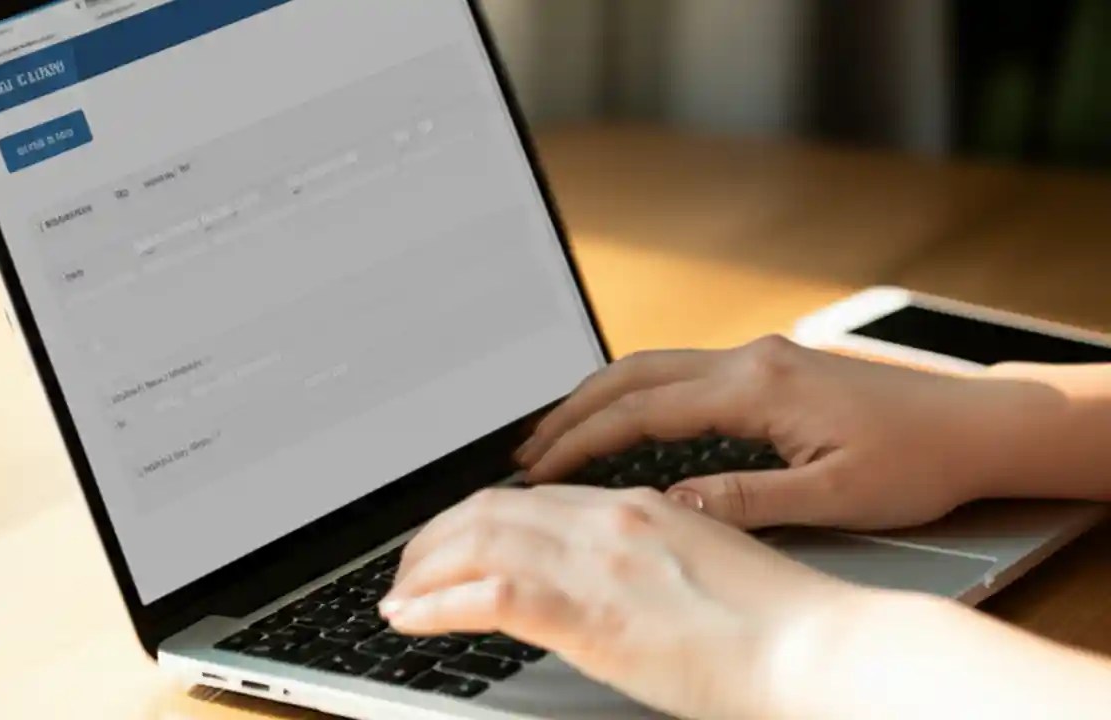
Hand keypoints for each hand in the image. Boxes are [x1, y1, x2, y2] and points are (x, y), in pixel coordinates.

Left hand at [381, 485, 870, 719]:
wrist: (823, 649)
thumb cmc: (780, 625)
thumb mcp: (704, 571)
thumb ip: (645, 564)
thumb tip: (604, 584)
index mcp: (637, 507)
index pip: (529, 498)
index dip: (474, 516)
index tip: (449, 540)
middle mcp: (608, 520)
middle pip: (490, 509)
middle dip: (434, 536)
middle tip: (408, 566)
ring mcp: (595, 562)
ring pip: (474, 542)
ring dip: (421, 568)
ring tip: (396, 594)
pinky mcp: (586, 612)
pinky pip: (484, 595)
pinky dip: (433, 603)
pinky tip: (409, 616)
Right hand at [516, 336, 1053, 530]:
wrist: (977, 423)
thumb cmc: (917, 460)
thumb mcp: (835, 497)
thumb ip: (747, 498)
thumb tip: (672, 502)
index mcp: (758, 388)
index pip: (644, 410)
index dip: (583, 441)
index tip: (541, 469)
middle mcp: (749, 360)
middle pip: (632, 373)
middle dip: (571, 410)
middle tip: (526, 450)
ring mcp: (758, 358)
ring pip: (653, 366)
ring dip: (599, 398)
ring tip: (558, 436)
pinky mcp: (768, 367)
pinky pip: (680, 373)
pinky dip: (636, 396)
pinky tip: (623, 423)